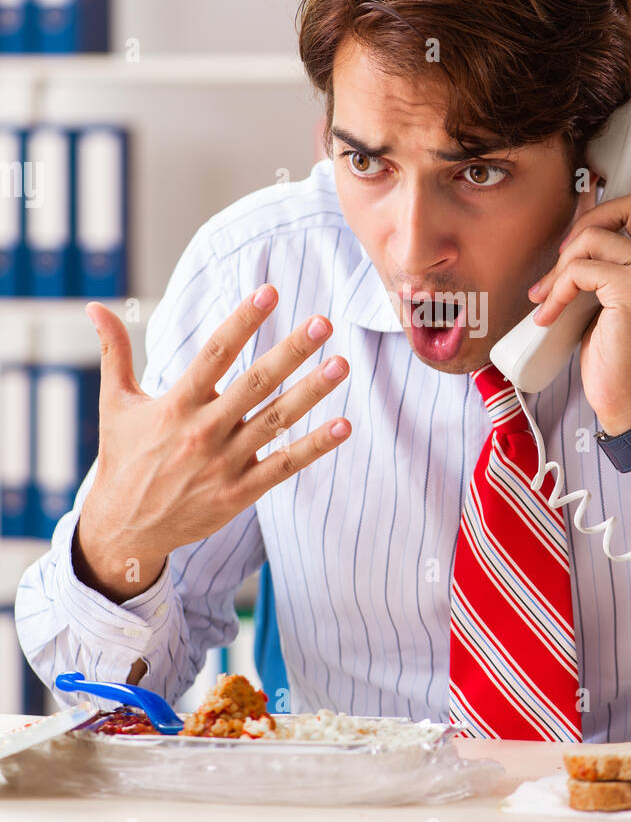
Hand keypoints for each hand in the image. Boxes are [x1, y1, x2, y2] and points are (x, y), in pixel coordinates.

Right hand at [76, 286, 350, 598]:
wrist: (123, 529)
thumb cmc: (124, 458)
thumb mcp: (114, 403)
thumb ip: (113, 351)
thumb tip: (95, 305)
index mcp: (176, 404)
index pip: (214, 354)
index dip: (242, 322)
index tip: (270, 292)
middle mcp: (203, 430)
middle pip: (254, 383)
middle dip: (290, 351)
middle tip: (323, 322)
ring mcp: (224, 463)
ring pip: (275, 421)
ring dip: (311, 392)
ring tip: (341, 364)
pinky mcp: (239, 493)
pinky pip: (284, 466)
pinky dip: (315, 446)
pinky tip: (344, 425)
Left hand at [527, 131, 630, 433]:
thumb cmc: (619, 354)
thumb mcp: (615, 299)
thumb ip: (612, 263)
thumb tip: (579, 229)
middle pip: (628, 205)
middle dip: (584, 224)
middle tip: (562, 262)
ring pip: (597, 237)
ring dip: (561, 268)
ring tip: (549, 299)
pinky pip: (584, 267)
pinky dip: (557, 289)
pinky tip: (550, 314)